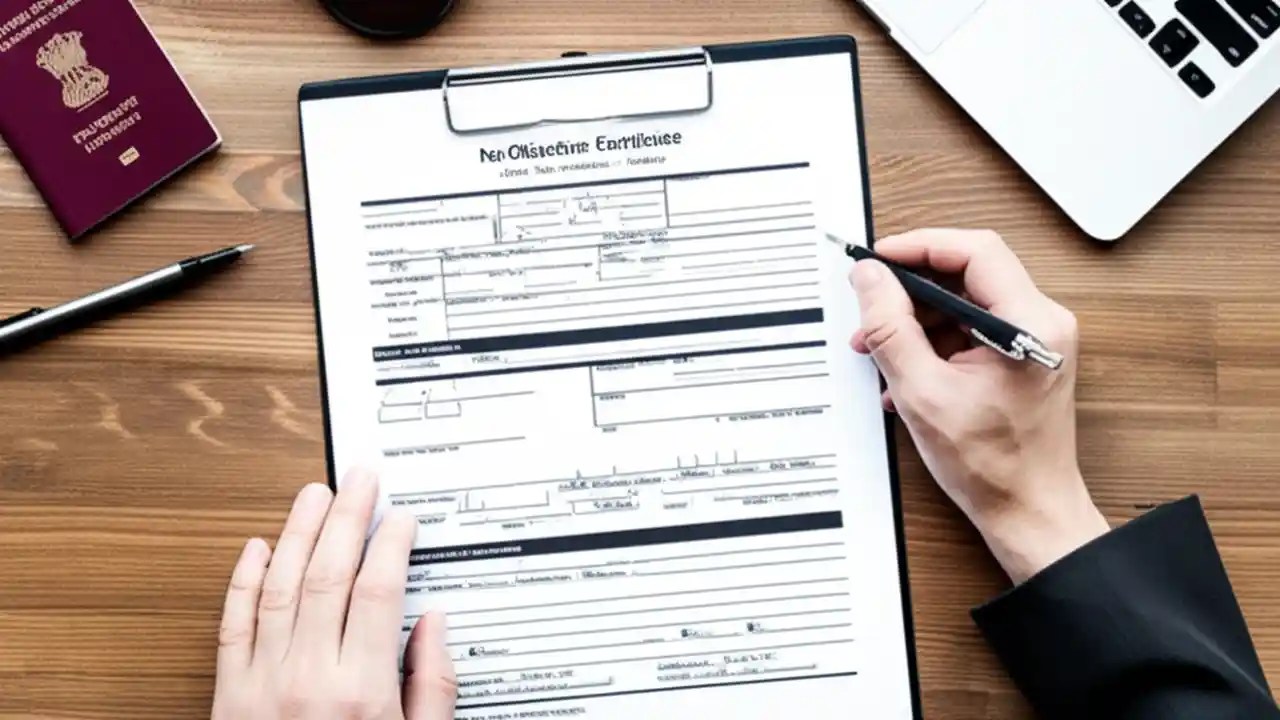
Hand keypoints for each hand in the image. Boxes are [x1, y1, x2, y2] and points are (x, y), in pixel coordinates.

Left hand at [213, 470, 456, 719]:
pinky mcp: (230, 697)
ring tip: (314, 497)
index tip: (400, 521)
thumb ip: (432, 688)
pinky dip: (243, 582)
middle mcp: (309, 681)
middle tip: (359, 481)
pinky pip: (233, 625)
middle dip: (348, 517)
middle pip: (328, 575)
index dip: (391, 544)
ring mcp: (263, 686)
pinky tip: (257, 549)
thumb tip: (434, 627)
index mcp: (362, 693)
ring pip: (280, 588)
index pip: (378, 592)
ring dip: (298, 533)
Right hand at [850, 229, 1108, 583]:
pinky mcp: (1021, 357)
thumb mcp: (923, 392)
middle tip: (871, 302)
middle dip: (911, 288)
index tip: (880, 258)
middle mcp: (1042, 323)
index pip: (974, 252)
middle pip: (968, 274)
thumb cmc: (995, 467)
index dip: (920, 246)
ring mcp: (1034, 340)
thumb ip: (891, 328)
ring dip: (916, 320)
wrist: (1028, 511)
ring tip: (879, 348)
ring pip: (965, 302)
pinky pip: (970, 329)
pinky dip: (933, 342)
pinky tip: (904, 371)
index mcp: (1031, 324)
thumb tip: (870, 280)